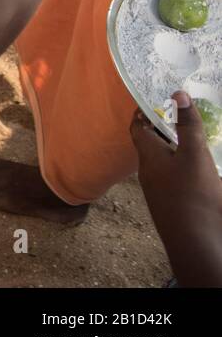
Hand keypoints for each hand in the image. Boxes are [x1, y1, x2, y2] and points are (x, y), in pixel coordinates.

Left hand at [131, 92, 220, 209]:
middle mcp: (149, 172)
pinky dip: (182, 165)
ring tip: (192, 137)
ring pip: (162, 161)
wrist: (196, 243)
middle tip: (180, 115)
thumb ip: (188, 125)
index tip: (156, 98)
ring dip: (174, 147)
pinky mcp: (172, 203)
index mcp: (148, 157)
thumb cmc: (193, 195)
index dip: (143, 111)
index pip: (137, 127)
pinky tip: (199, 166)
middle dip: (163, 128)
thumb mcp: (195, 155)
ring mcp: (159, 189)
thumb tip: (178, 93)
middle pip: (150, 144)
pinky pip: (172, 177)